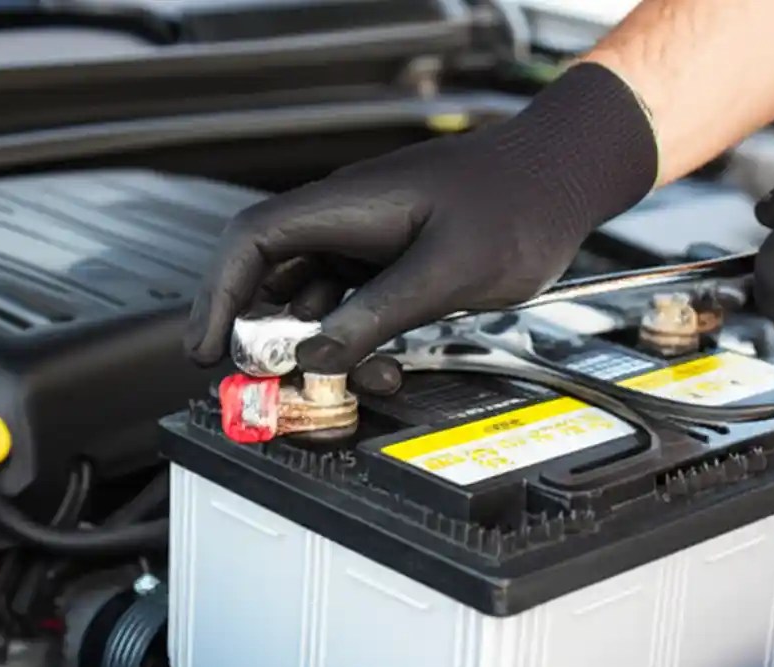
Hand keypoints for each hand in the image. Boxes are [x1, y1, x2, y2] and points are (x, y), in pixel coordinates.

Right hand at [185, 63, 657, 391]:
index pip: (252, 242)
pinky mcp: (394, 256)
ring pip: (312, 295)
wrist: (564, 178)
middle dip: (262, 331)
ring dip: (315, 343)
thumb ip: (377, 315)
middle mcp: (348, 218)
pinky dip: (352, 337)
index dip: (218, 295)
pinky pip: (352, 301)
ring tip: (341, 382)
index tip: (208, 348)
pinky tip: (380, 365)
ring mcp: (370, 236)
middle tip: (269, 381)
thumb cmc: (518, 204)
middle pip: (271, 272)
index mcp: (348, 206)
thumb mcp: (447, 271)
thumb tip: (317, 356)